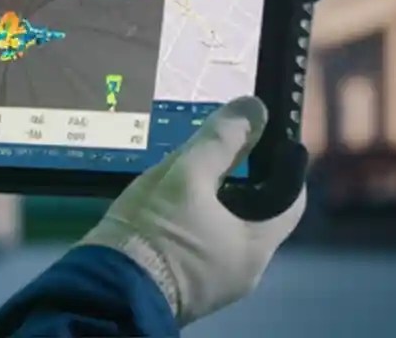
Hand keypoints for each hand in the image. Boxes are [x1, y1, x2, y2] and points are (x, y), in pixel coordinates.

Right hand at [76, 96, 305, 325]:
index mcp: (256, 247)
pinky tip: (163, 207)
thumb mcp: (186, 175)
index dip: (281, 165)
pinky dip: (189, 223)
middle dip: (235, 182)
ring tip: (179, 177)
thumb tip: (254, 107)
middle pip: (253, 214)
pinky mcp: (183, 287)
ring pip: (222, 230)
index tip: (260, 140)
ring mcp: (213, 283)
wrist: (104, 289)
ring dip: (208, 203)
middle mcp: (244, 271)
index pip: (291, 199)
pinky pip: (197, 246)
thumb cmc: (153, 232)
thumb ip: (220, 140)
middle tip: (209, 153)